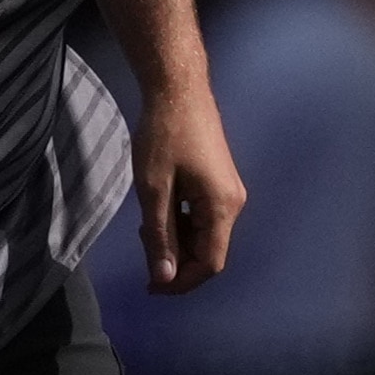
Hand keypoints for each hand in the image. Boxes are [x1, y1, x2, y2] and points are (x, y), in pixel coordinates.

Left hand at [134, 79, 244, 292]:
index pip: (210, 264)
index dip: (181, 282)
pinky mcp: (219, 182)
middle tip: (142, 244)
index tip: (151, 286)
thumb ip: (160, 237)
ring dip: (175, 240)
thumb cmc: (163, 135)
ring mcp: (228, 192)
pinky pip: (202, 216)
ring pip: (203, 234)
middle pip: (208, 251)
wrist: (179, 88)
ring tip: (146, 226)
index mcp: (222, 208)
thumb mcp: (154, 189)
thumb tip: (165, 278)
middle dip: (175, 259)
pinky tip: (158, 210)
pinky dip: (180, 222)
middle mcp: (233, 203)